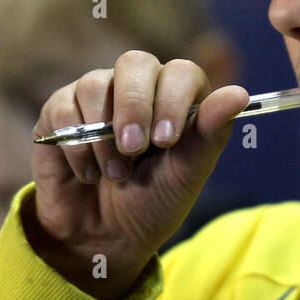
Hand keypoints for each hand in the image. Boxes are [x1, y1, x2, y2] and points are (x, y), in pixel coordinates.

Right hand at [27, 51, 247, 299]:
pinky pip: (62, 109)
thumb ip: (211, 133)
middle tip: (134, 149)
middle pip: (134, 63)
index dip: (174, 99)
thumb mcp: (186, 175)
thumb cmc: (153, 202)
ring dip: (104, 137)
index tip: (167, 140)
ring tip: (116, 174)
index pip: (181, 71)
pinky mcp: (60, 112)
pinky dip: (76, 147)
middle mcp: (138, 87)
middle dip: (134, 106)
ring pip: (95, 84)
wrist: (103, 237)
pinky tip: (88, 174)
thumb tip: (240, 94)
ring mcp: (97, 95)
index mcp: (177, 97)